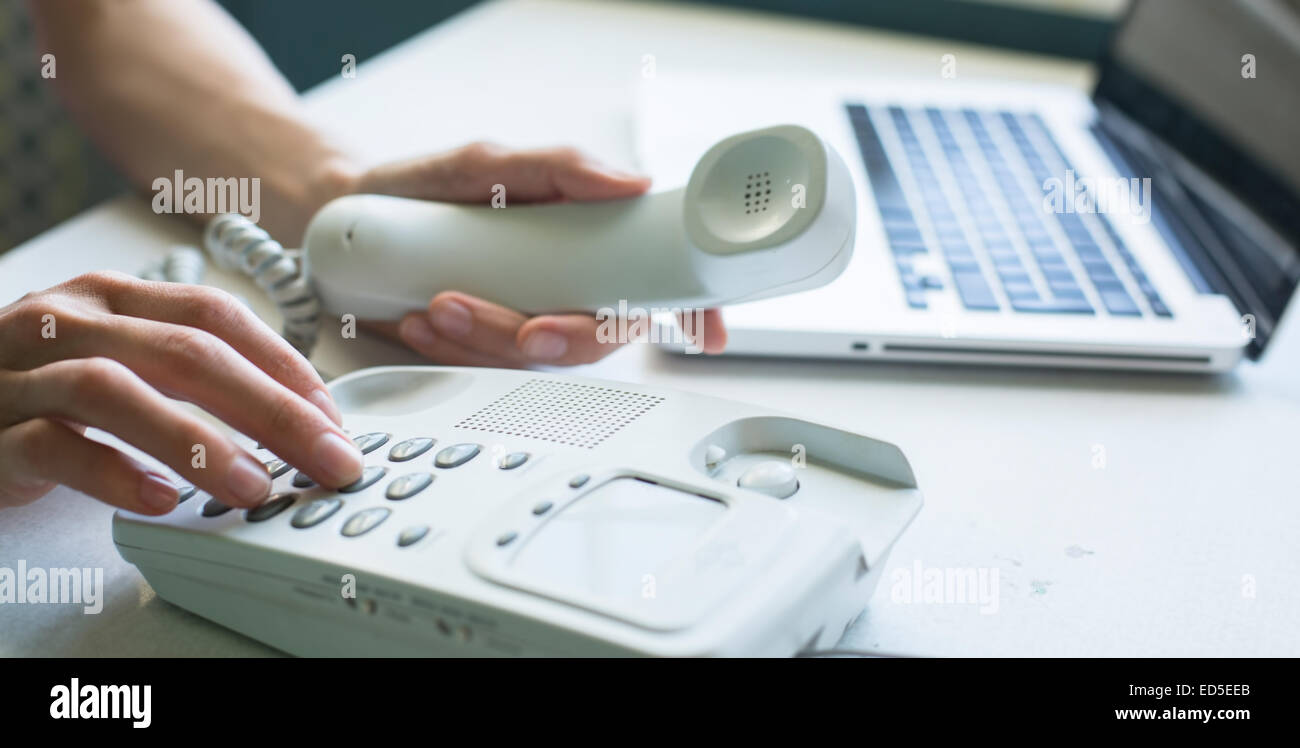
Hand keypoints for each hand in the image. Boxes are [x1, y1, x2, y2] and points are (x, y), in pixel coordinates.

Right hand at [0, 272, 363, 514]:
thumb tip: (295, 414)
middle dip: (270, 407)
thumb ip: (186, 373)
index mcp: (111, 299)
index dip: (282, 362)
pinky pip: (52, 446)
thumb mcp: (116, 363)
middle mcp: (67, 323)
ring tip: (253, 485)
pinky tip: (160, 499)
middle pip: (185, 351)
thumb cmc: (38, 392)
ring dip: (196, 440)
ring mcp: (21, 375)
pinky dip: (111, 472)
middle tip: (326, 455)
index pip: (214, 314)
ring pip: (115, 391)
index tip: (332, 415)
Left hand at [350, 143, 726, 365]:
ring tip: (436, 303)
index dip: (695, 309)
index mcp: (586, 238)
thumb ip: (559, 168)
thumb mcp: (486, 162)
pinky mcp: (485, 347)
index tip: (704, 335)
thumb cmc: (425, 186)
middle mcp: (566, 283)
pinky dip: (453, 351)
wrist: (349, 217)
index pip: (658, 278)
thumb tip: (630, 184)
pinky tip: (420, 323)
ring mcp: (527, 317)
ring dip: (488, 341)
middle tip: (514, 321)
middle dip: (559, 335)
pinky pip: (488, 369)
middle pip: (600, 334)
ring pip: (540, 359)